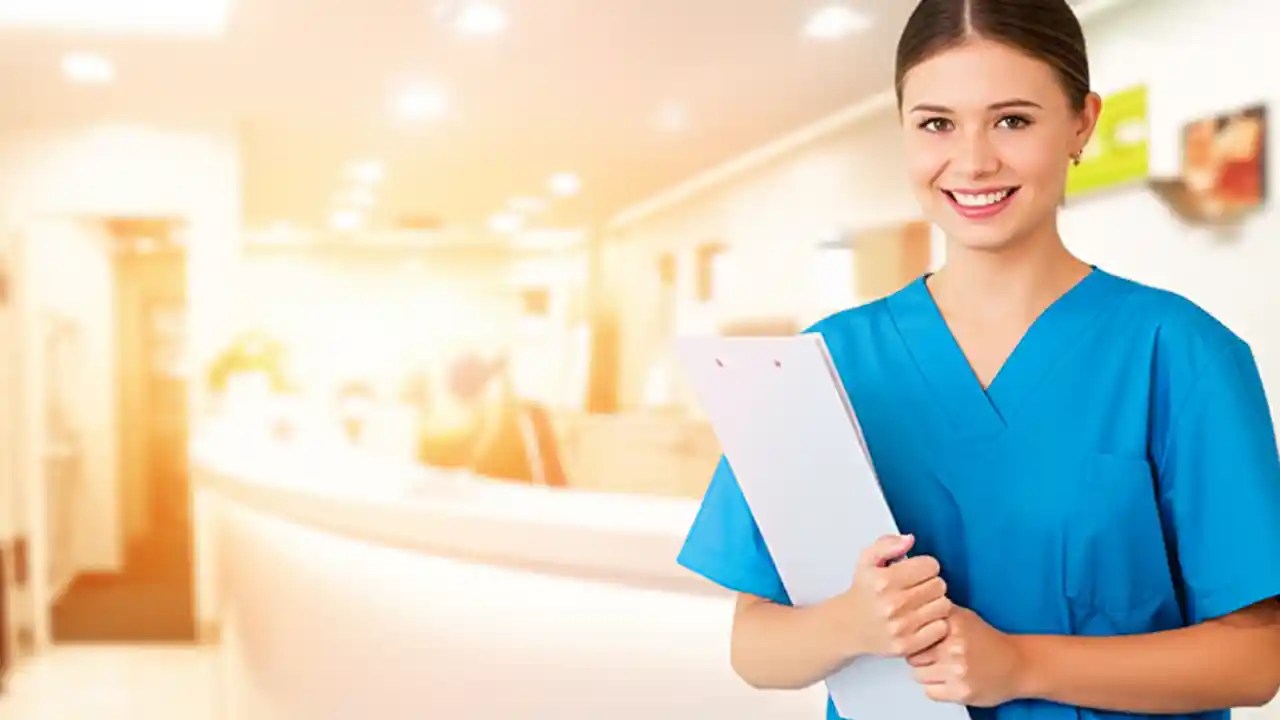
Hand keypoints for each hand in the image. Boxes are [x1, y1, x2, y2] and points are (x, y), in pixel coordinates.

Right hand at [829, 534, 950, 658]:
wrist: (847, 626)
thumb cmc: (863, 592)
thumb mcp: (867, 560)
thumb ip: (887, 544)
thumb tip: (909, 540)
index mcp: (883, 580)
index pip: (930, 565)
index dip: (925, 566)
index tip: (917, 572)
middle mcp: (892, 604)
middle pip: (940, 585)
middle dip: (931, 583)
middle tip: (918, 588)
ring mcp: (901, 627)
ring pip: (943, 606)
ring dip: (935, 603)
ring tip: (921, 604)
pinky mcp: (907, 645)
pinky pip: (941, 628)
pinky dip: (935, 624)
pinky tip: (922, 620)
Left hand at [907, 606, 1026, 707]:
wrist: (1016, 665)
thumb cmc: (988, 641)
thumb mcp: (964, 616)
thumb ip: (937, 611)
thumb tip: (911, 607)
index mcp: (953, 624)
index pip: (913, 632)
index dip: (914, 637)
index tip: (918, 639)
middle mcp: (954, 646)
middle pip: (912, 655)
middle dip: (918, 656)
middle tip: (931, 656)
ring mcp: (957, 670)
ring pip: (918, 674)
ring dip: (926, 673)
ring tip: (941, 668)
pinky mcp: (960, 692)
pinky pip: (929, 692)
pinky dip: (935, 688)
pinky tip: (946, 680)